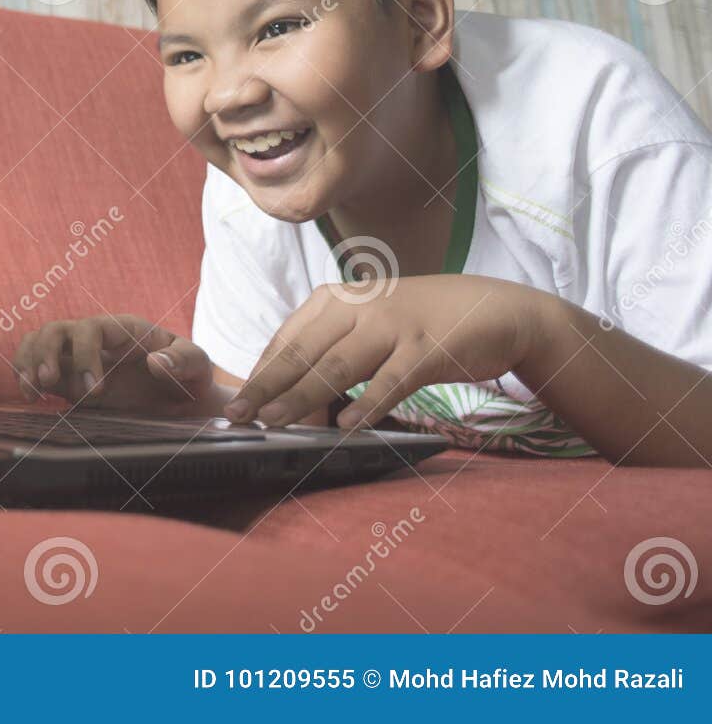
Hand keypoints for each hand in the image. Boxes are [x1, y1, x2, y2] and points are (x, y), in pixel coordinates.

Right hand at [11, 314, 218, 411]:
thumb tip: (155, 362)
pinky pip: (37, 364)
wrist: (184, 399)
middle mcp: (98, 340)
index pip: (92, 328)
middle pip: (58, 329)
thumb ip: (182, 360)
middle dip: (47, 354)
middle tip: (49, 383)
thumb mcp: (199, 365)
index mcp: (126, 330)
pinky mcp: (70, 379)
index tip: (96, 391)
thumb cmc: (191, 376)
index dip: (85, 355)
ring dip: (28, 361)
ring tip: (31, 392)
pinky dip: (25, 373)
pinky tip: (30, 395)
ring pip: (40, 341)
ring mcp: (80, 358)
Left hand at [223, 274, 543, 427]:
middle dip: (265, 386)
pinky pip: (392, 381)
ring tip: (273, 421)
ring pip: (338, 366)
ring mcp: (392, 326)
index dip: (259, 373)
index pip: (287, 340)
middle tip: (236, 416)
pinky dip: (369, 404)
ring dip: (302, 396)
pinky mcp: (426, 349)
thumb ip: (328, 348)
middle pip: (302, 353)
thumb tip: (285, 390)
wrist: (492, 308)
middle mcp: (358, 308)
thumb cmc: (419, 322)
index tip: (234, 402)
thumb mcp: (365, 324)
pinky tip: (346, 426)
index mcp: (335, 300)